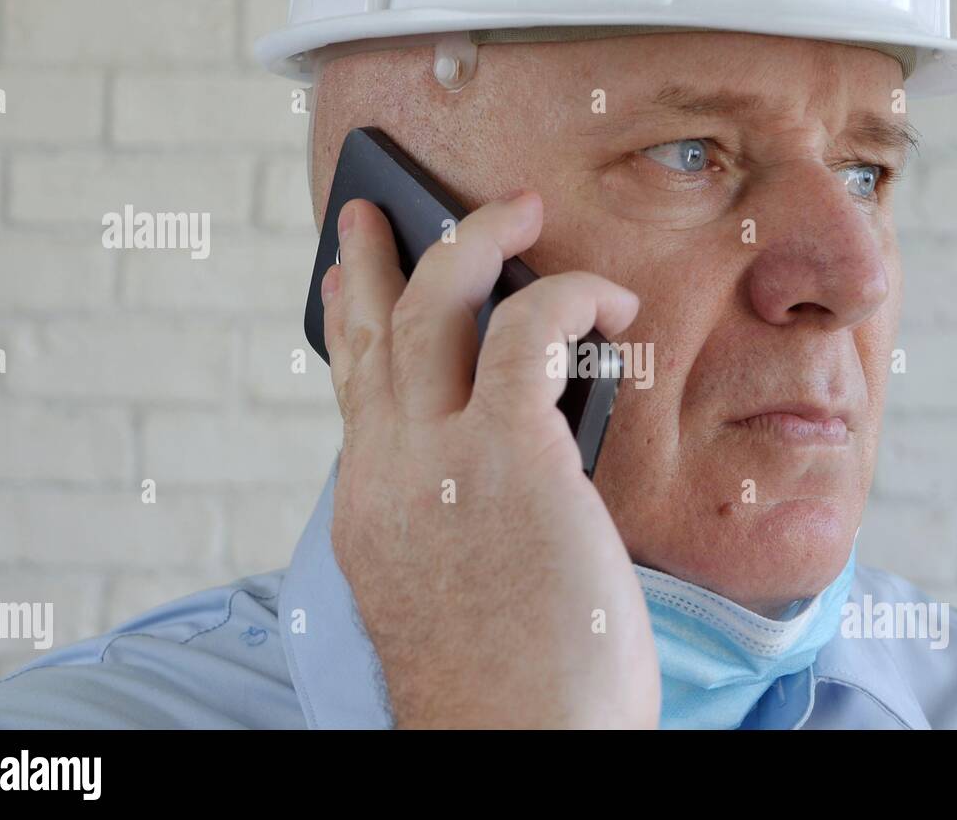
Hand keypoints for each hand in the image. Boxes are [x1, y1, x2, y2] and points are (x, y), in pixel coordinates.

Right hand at [321, 192, 659, 727]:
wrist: (515, 745)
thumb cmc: (512, 690)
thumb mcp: (456, 592)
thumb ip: (458, 515)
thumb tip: (519, 459)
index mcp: (371, 513)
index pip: (352, 397)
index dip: (349, 329)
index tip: (350, 289)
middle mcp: (385, 474)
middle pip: (370, 334)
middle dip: (374, 259)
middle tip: (378, 211)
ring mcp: (437, 458)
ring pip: (432, 304)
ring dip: (475, 240)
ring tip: (522, 210)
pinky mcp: (506, 453)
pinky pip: (528, 328)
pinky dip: (568, 294)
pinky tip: (607, 297)